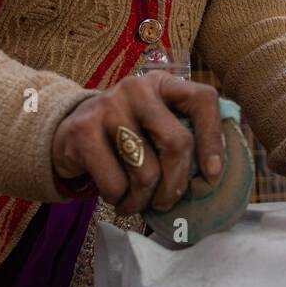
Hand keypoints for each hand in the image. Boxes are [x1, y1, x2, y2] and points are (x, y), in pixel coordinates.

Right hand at [51, 72, 224, 215]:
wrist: (69, 132)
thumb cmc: (126, 136)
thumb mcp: (155, 124)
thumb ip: (185, 135)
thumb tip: (217, 175)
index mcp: (163, 84)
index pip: (202, 99)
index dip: (213, 138)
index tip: (213, 174)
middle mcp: (136, 88)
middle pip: (176, 143)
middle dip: (176, 184)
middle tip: (168, 202)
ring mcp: (107, 107)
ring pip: (145, 171)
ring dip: (144, 200)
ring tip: (137, 202)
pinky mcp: (82, 131)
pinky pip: (115, 184)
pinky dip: (120, 200)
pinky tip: (117, 197)